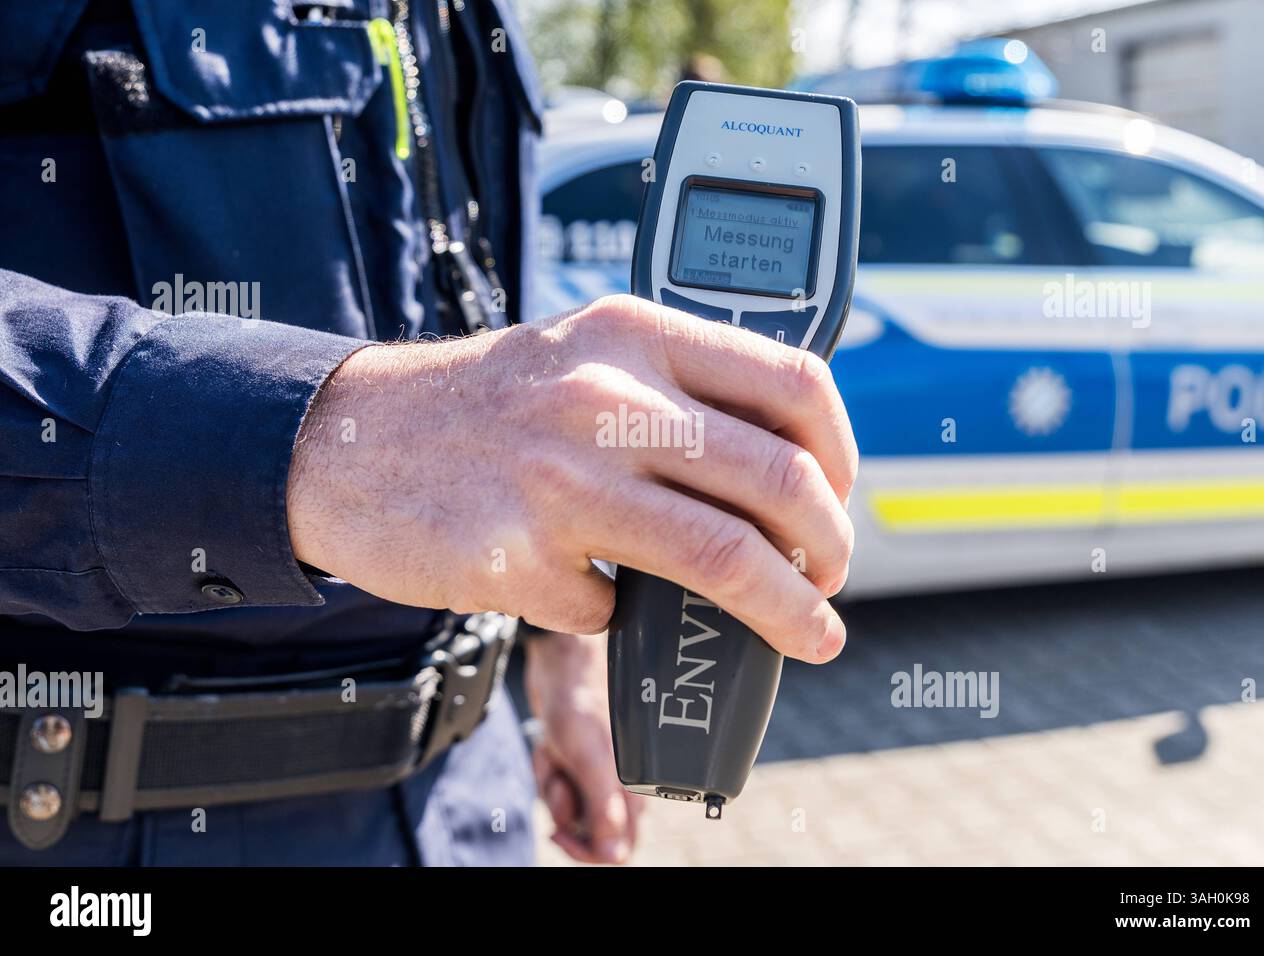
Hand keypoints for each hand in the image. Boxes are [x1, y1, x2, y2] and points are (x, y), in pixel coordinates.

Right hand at [286, 294, 856, 662]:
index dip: (841, 452)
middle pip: (779, 481)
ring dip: (788, 610)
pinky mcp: (518, 557)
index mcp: (634, 333)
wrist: (346, 438)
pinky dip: (621, 614)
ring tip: (809, 631)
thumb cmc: (484, 406)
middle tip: (832, 576)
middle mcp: (604, 396)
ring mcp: (560, 479)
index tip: (839, 494)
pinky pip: (613, 608)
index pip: (792, 382)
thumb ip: (678, 393)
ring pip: (726, 558)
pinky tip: (596, 593)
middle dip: (831, 545)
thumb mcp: (586, 354)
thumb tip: (783, 474)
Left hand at [524, 630, 642, 863]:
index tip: (559, 831)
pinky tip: (549, 746)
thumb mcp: (589, 757)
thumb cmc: (579, 702)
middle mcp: (620, 787)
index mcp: (633, 791)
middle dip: (564, 808)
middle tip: (558, 779)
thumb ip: (604, 806)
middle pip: (588, 831)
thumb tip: (616, 854)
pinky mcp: (580, 762)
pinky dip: (548, 771)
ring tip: (554, 752)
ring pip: (569, 808)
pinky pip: (559, 786)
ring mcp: (598, 774)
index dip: (587, 850)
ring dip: (552, 785)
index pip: (618, 849)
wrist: (559, 662)